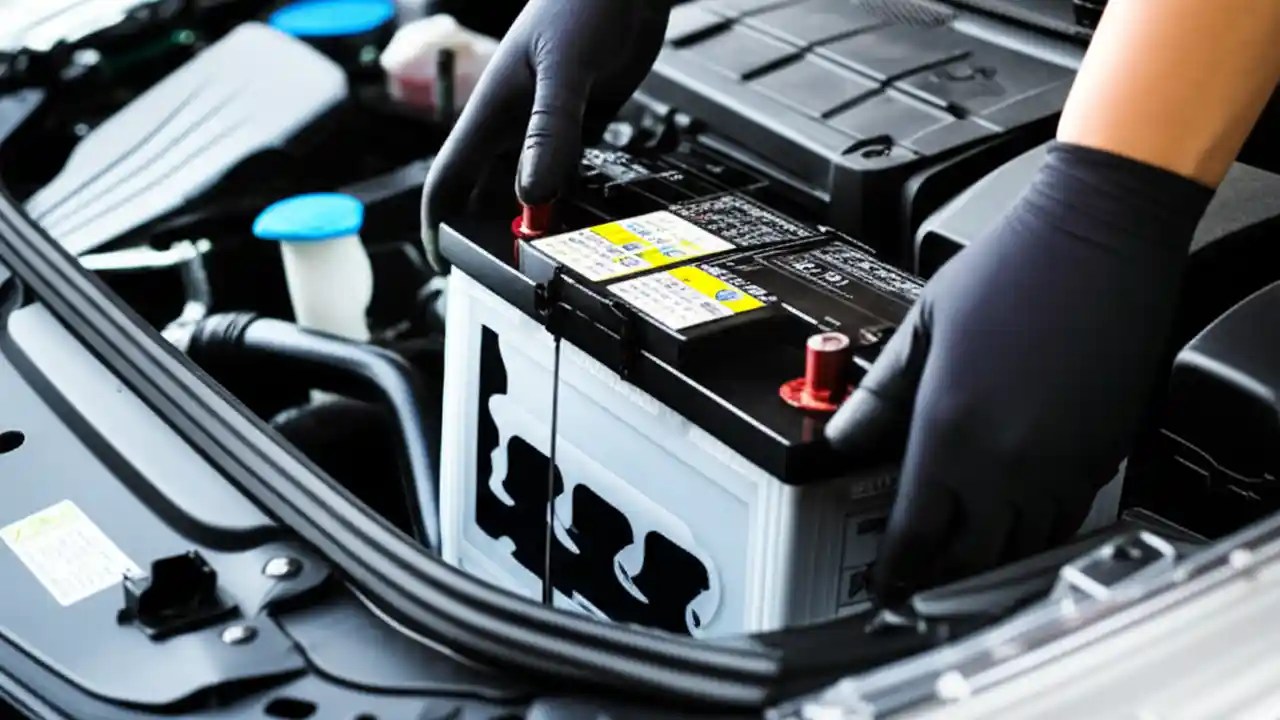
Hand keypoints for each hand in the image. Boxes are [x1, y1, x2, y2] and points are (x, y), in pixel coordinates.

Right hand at [421, 0, 672, 270]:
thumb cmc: (584, 3)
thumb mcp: (564, 69)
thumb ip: (550, 132)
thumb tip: (532, 195)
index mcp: (491, 111)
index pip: (448, 179)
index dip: (439, 225)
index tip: (446, 263)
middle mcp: (513, 124)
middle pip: (489, 193)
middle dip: (495, 231)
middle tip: (516, 269)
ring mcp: (547, 125)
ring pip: (531, 187)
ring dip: (540, 218)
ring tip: (556, 255)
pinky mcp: (581, 122)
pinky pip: (570, 171)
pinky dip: (576, 196)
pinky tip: (592, 218)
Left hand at [825, 144, 1212, 604]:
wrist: (1099, 239)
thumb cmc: (1014, 268)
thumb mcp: (925, 326)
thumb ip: (880, 393)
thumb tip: (843, 434)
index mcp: (951, 430)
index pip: (916, 531)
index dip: (897, 568)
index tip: (885, 583)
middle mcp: (1007, 461)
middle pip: (968, 554)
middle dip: (938, 574)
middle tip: (920, 578)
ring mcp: (1060, 464)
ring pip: (1020, 547)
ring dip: (989, 558)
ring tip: (964, 557)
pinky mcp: (1100, 455)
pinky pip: (1064, 519)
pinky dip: (1036, 532)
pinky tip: (1018, 520)